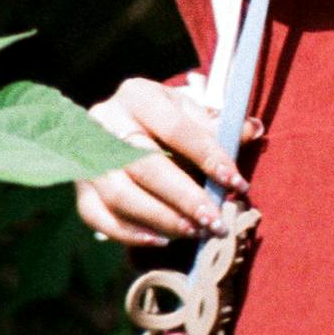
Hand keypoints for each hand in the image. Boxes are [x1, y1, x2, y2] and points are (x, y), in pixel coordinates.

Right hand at [75, 74, 239, 249]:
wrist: (127, 129)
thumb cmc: (168, 123)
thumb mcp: (191, 115)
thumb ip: (220, 127)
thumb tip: (253, 130)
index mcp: (137, 95)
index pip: (175, 128)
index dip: (209, 156)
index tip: (237, 183)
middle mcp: (105, 121)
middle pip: (143, 164)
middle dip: (184, 197)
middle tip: (215, 221)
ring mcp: (87, 156)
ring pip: (119, 193)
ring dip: (161, 218)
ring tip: (195, 232)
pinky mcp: (80, 188)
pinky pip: (97, 216)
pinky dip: (128, 232)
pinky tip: (161, 239)